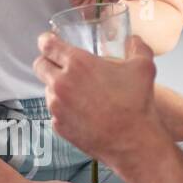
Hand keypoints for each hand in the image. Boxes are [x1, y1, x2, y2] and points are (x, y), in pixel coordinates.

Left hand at [33, 31, 157, 168]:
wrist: (133, 142)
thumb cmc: (137, 104)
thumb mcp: (143, 67)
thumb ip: (137, 47)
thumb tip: (134, 40)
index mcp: (77, 63)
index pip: (47, 45)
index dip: (46, 40)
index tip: (49, 41)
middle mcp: (61, 83)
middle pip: (39, 65)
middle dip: (48, 62)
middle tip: (60, 65)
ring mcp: (57, 106)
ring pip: (47, 89)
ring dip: (57, 87)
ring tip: (79, 92)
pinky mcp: (58, 126)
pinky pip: (55, 111)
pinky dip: (64, 109)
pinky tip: (82, 112)